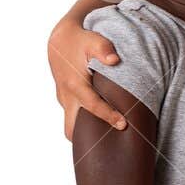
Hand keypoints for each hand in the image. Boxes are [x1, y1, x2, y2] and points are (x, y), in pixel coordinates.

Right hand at [49, 18, 124, 139]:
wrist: (60, 39)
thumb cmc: (80, 40)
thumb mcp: (93, 40)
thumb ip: (104, 49)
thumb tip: (114, 60)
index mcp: (74, 84)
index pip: (92, 106)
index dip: (108, 116)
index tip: (123, 124)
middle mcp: (67, 96)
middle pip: (71, 128)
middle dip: (86, 140)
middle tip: (110, 145)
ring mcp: (64, 99)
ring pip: (72, 123)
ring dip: (86, 132)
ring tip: (108, 139)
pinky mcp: (66, 100)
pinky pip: (74, 116)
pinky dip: (85, 122)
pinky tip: (102, 124)